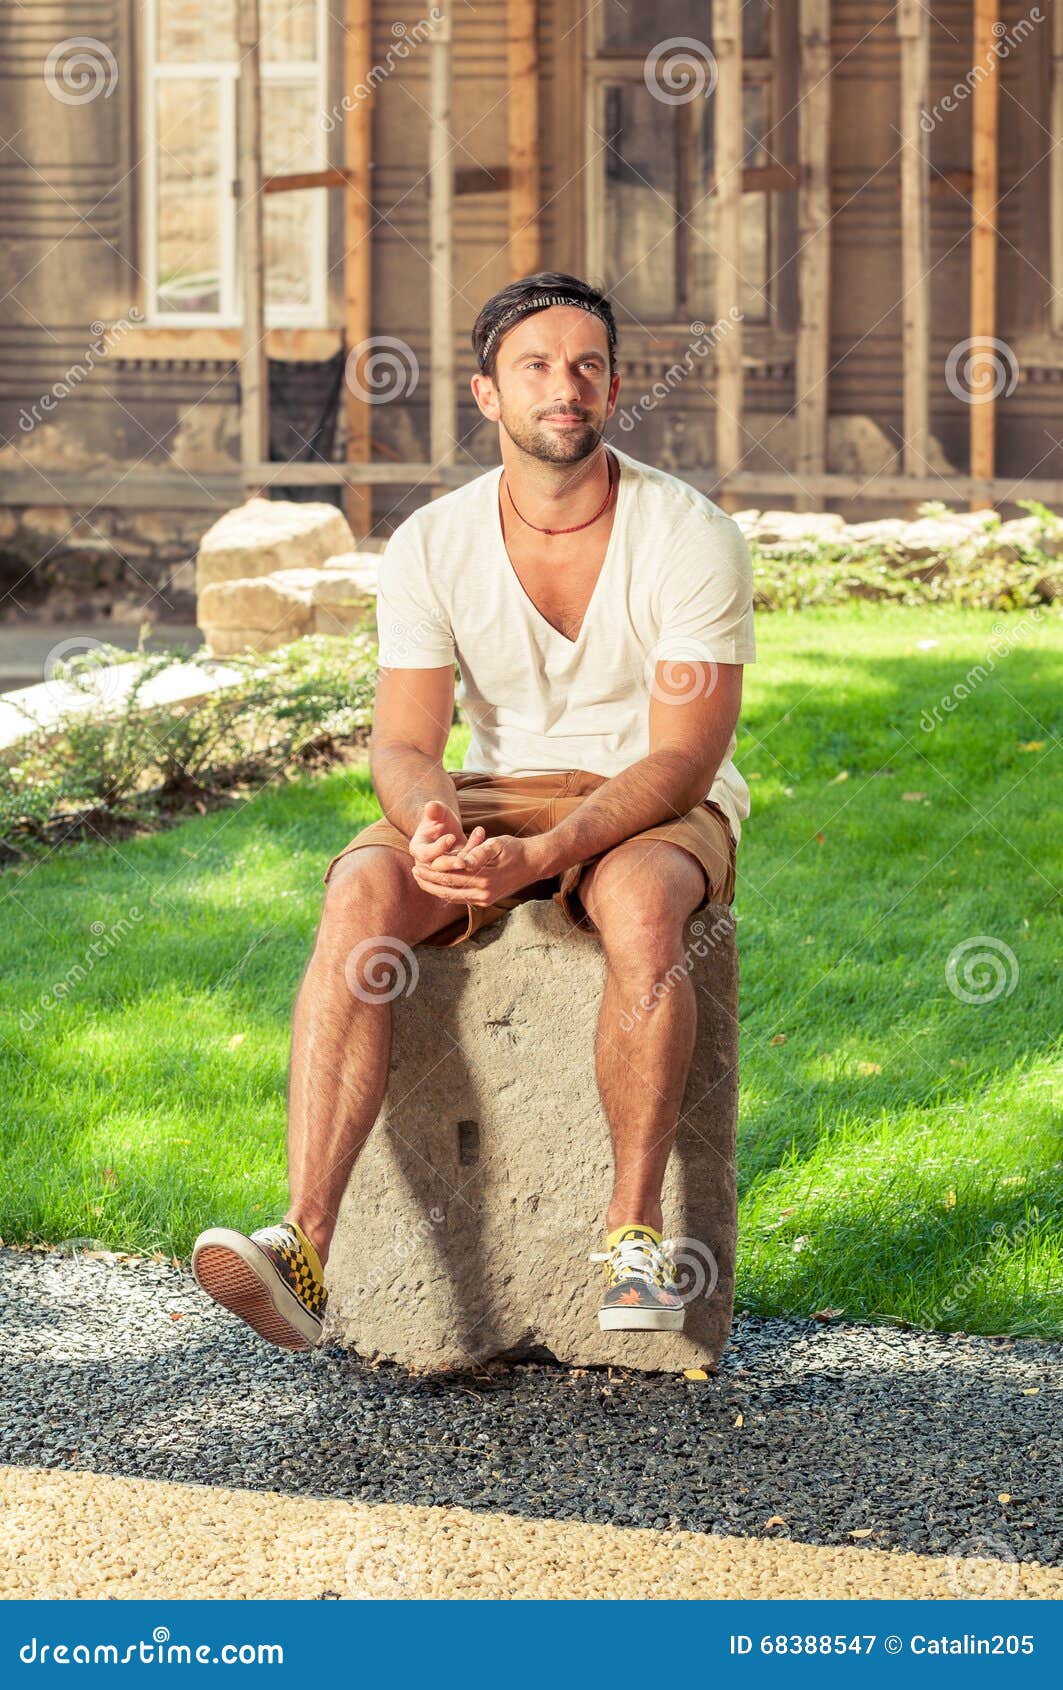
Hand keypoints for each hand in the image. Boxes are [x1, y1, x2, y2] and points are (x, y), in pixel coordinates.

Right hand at [408, 799, 484, 867]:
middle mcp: (426, 863)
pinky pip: (464, 870)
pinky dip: (475, 861)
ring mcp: (441, 870)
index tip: (451, 837)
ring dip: (466, 862)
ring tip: (479, 851)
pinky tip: (483, 846)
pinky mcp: (455, 872)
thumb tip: (431, 805)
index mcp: (418, 849)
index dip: (438, 847)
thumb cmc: (439, 818)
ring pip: (453, 872)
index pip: (425, 854)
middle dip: (451, 864)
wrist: (447, 829)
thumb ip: (434, 810)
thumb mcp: (438, 812)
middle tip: (464, 860)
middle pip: (438, 868)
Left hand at [411, 831, 544, 906]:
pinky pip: (461, 898)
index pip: (450, 875)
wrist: (533, 863)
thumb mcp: (497, 844)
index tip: (418, 862)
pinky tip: (437, 886)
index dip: (431, 870)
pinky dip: (446, 892)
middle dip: (428, 881)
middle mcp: (483, 893)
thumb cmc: (514, 849)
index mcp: (484, 878)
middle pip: (448, 888)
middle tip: (413, 871)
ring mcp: (484, 899)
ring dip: (434, 888)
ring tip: (420, 879)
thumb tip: (461, 861)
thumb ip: (478, 852)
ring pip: (452, 897)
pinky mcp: (485, 901)